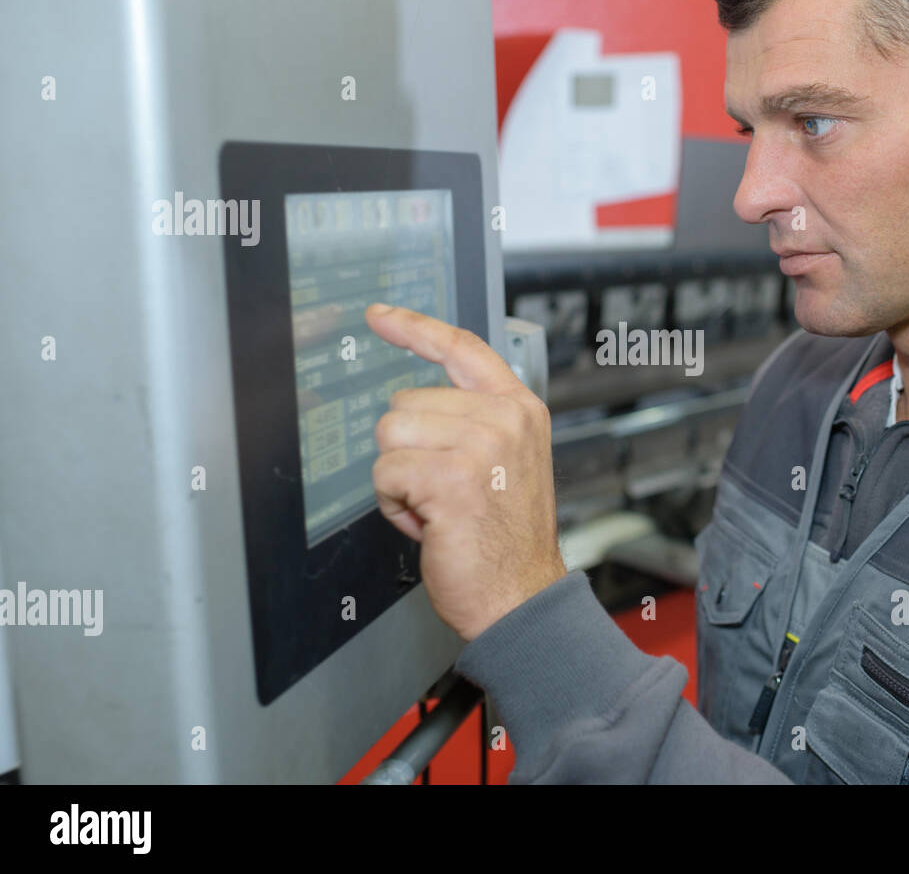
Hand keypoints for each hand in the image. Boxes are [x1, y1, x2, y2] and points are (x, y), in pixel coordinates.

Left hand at [365, 304, 565, 640]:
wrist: (524, 596)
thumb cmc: (509, 540)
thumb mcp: (508, 462)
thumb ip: (475, 422)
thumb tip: (418, 403)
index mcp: (520, 408)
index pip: (461, 348)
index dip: (414, 328)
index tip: (381, 316)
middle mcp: (503, 418)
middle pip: (406, 401)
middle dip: (408, 449)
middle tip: (442, 490)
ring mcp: (480, 444)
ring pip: (390, 434)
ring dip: (400, 478)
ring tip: (436, 506)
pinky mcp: (450, 477)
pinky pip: (386, 474)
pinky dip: (395, 505)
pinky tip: (428, 522)